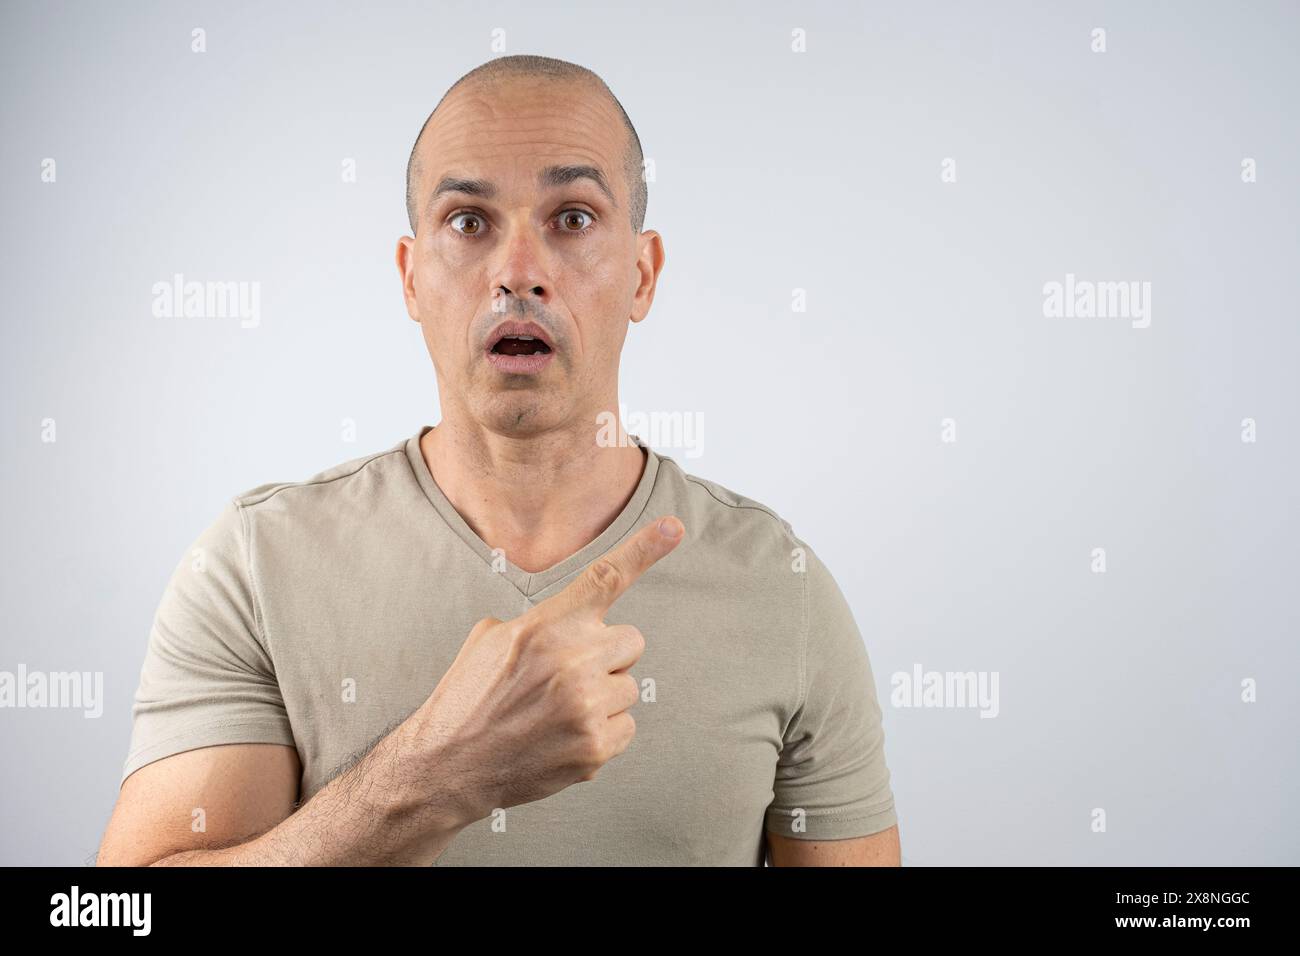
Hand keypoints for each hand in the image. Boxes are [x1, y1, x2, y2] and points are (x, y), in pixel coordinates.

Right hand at [411, 515, 684, 825]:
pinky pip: (627, 727)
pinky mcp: (595, 746)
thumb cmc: (469, 698)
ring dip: (604, 697)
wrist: (449, 765)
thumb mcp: (492, 640)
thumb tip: (573, 622)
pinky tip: (566, 737)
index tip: (673, 527)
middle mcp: (572, 661)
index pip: (604, 578)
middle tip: (568, 677)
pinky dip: (603, 733)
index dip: (644, 549)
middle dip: (607, 656)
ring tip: (558, 712)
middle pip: (631, 641)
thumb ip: (542, 622)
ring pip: (629, 687)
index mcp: (546, 626)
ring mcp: (587, 705)